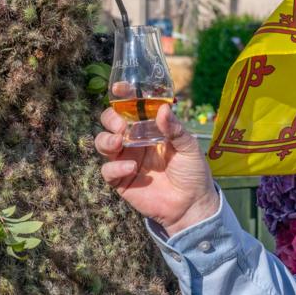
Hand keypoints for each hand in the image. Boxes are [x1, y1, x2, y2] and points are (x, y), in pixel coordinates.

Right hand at [96, 103, 219, 235]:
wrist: (192, 205)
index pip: (132, 107)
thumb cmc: (192, 172)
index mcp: (150, 128)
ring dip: (106, 139)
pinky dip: (115, 166)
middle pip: (111, 122)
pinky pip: (108, 170)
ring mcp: (126, 159)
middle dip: (111, 118)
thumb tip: (162, 109)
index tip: (120, 89)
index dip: (124, 97)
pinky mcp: (121, 180)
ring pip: (103, 142)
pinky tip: (131, 168)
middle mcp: (135, 140)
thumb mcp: (189, 147)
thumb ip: (175, 129)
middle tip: (121, 124)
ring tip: (119, 142)